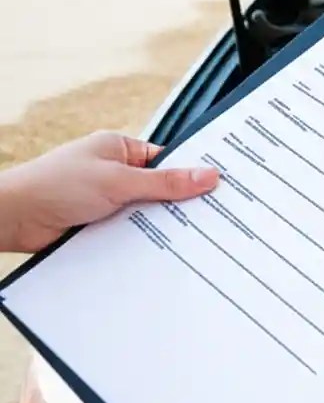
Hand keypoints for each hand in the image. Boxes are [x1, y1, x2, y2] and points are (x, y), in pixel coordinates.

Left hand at [0, 131, 219, 252]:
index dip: (194, 173)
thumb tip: (210, 175)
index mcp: (121, 150)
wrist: (12, 217)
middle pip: (162, 190)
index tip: (224, 188)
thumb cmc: (56, 184)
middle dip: (182, 205)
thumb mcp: (118, 180)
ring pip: (149, 214)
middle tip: (217, 219)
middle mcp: (117, 173)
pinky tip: (166, 253)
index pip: (169, 160)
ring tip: (197, 241)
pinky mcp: (102, 226)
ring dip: (161, 226)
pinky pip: (134, 233)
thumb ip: (166, 182)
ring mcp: (109, 201)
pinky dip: (145, 241)